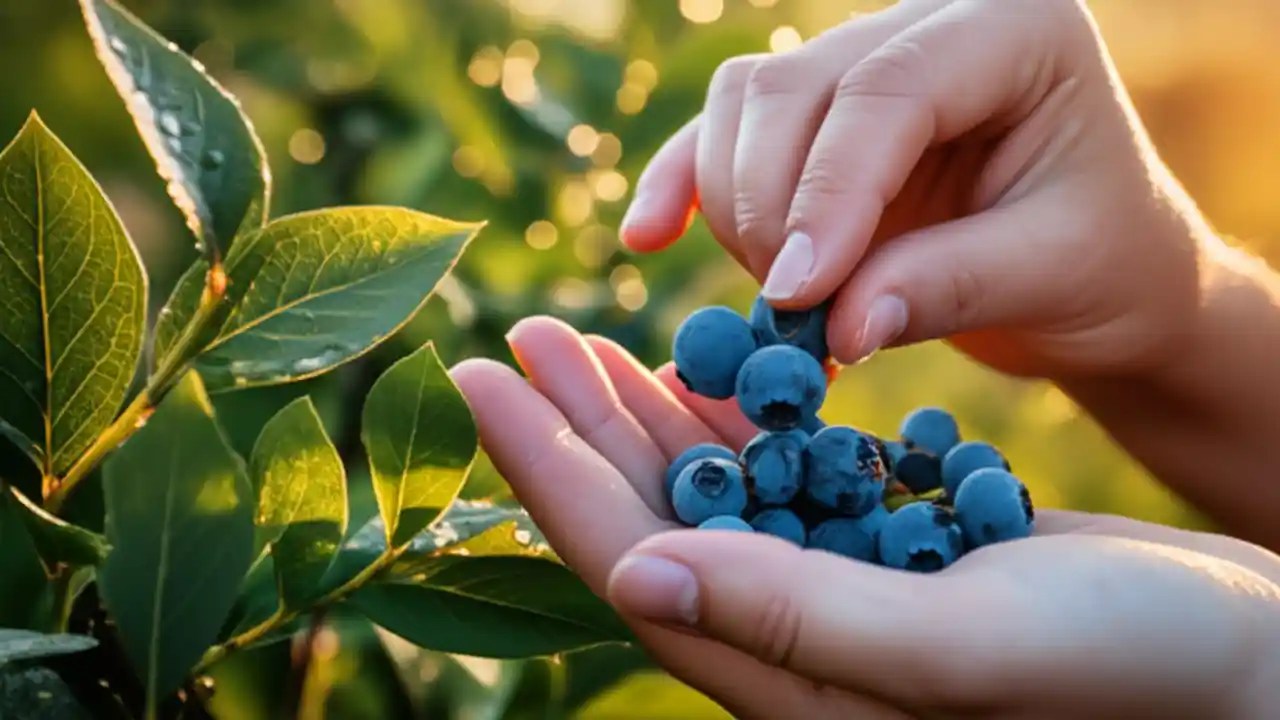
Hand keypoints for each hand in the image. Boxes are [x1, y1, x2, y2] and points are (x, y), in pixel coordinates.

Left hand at [450, 316, 1279, 718]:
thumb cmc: (1123, 671)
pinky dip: (728, 418)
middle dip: (574, 429)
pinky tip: (694, 370)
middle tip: (515, 339)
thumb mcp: (954, 646)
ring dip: (638, 414)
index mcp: (787, 682)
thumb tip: (637, 571)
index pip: (631, 563)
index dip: (546, 473)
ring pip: (702, 491)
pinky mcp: (876, 547)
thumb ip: (795, 616)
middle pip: (649, 519)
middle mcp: (790, 640)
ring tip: (576, 338)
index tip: (481, 379)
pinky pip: (774, 476)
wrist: (1231, 661)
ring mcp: (830, 588)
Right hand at [620, 0, 1209, 377]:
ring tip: (784, 300)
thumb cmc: (1103, 266)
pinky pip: (724, 132)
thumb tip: (829, 328)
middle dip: (775, 210)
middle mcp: (926, 24)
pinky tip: (646, 235)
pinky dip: (683, 186)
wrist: (1099, 272)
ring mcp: (861, 60)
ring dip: (735, 207)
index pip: (890, 91)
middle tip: (796, 316)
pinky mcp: (813, 117)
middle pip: (796, 88)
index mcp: (1014, 28)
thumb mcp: (1049, 276)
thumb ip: (942, 289)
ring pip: (746, 103)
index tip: (798, 294)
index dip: (831, 193)